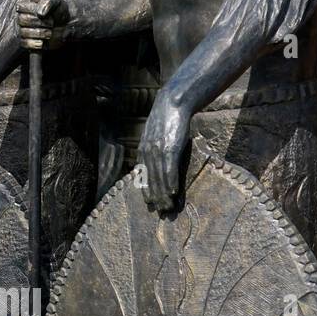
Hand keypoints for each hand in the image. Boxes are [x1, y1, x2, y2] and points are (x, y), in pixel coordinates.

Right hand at [16, 0, 71, 51]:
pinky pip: (25, 43)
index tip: (44, 12)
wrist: (67, 24)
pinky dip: (35, 43)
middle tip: (51, 22)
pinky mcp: (27, 42)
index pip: (20, 7)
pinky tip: (42, 42)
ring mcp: (23, 30)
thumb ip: (48, 3)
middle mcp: (22, 18)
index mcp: (25, 6)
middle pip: (23, 20)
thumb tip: (40, 12)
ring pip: (24, 32)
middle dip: (39, 22)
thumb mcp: (56, 1)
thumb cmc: (59, 10)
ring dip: (40, 33)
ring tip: (50, 32)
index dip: (33, 10)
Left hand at [138, 92, 189, 213]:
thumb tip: (161, 162)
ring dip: (164, 194)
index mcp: (143, 150)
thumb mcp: (155, 136)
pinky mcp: (170, 148)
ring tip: (168, 207)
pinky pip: (169, 169)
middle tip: (161, 211)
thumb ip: (155, 149)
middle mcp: (147, 152)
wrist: (172, 104)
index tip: (150, 203)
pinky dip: (171, 182)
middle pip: (150, 179)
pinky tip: (174, 193)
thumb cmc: (166, 120)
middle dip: (155, 196)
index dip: (146, 190)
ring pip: (159, 177)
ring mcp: (158, 151)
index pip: (142, 175)